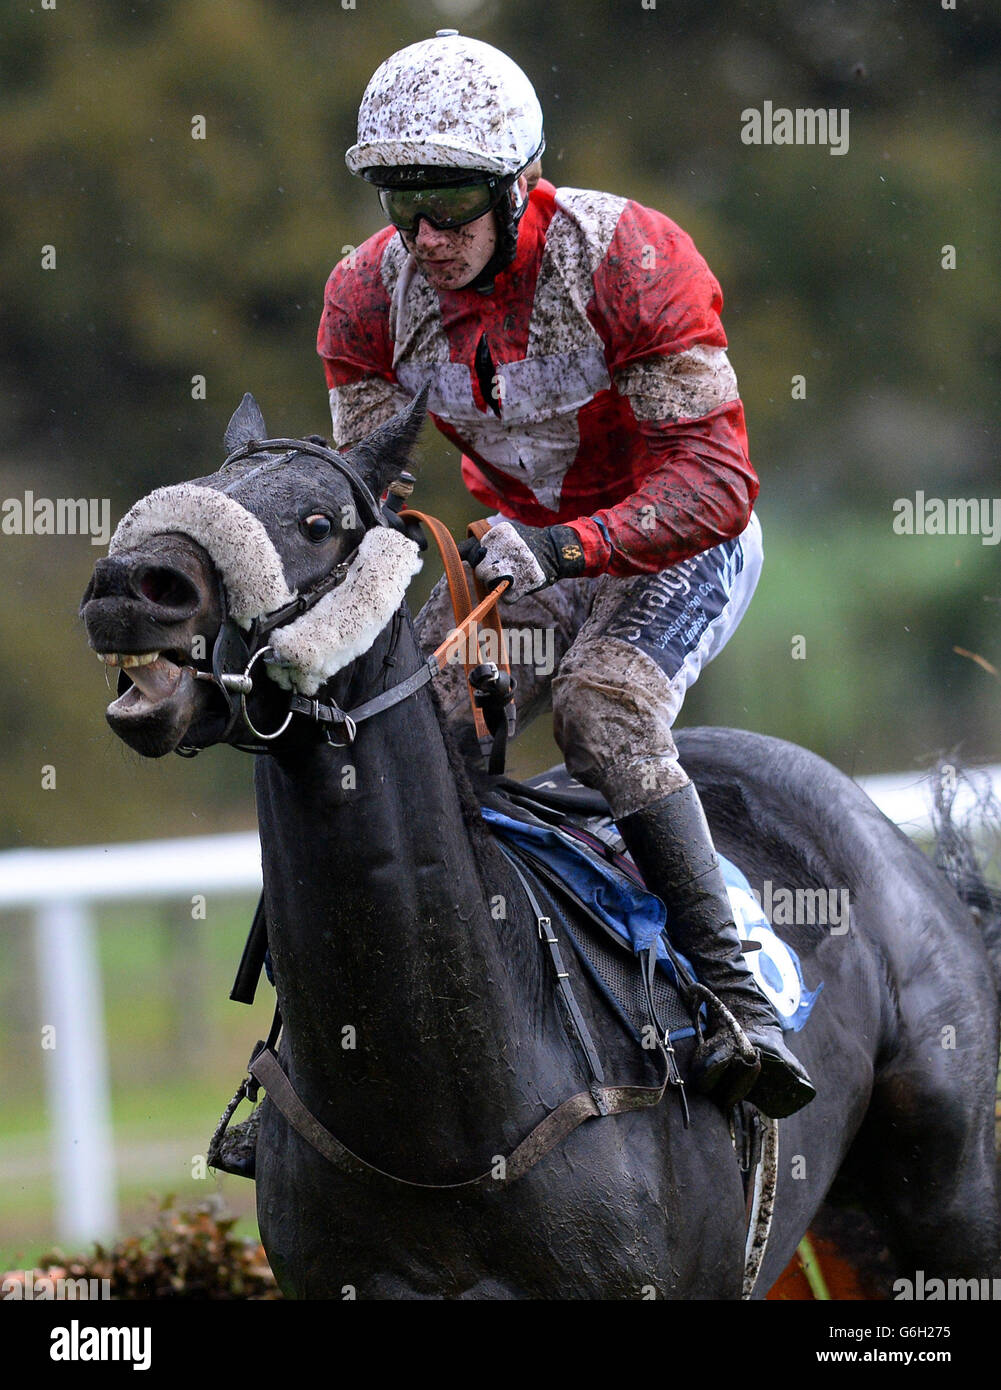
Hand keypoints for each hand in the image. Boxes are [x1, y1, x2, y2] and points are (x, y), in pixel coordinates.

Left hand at [469, 520, 585, 599]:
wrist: (558, 550)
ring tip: (512, 575)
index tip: (482, 560)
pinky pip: (506, 597)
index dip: (475, 559)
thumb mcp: (508, 533)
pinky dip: (512, 594)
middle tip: (503, 569)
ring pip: (490, 584)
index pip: (471, 552)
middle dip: (487, 572)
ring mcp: (513, 568)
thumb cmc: (529, 542)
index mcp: (497, 535)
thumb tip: (459, 553)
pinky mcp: (523, 584)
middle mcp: (503, 550)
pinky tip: (522, 583)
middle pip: (480, 570)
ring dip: (498, 583)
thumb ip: (485, 542)